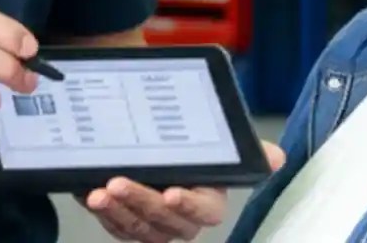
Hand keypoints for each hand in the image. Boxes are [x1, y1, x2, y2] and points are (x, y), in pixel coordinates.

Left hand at [82, 141, 286, 241]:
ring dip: (117, 212)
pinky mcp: (128, 222)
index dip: (190, 205)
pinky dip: (104, 214)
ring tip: (97, 193)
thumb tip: (276, 157)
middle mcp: (182, 217)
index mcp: (208, 199)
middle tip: (119, 182)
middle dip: (141, 203)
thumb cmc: (185, 143)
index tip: (172, 192)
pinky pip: (117, 227)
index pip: (206, 212)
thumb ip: (242, 147)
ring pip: (138, 228)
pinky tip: (90, 196)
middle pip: (165, 222)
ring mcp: (154, 223)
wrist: (150, 138)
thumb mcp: (213, 137)